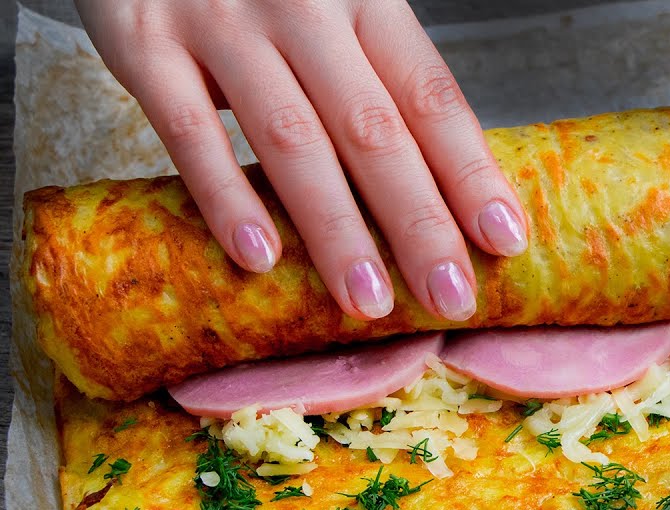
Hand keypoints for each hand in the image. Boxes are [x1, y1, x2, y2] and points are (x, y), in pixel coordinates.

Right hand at [75, 0, 528, 320]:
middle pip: (374, 129)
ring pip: (293, 138)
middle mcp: (304, 7)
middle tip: (451, 297)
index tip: (505, 240)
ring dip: (336, 229)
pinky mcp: (145, 42)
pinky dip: (225, 195)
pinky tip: (260, 256)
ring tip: (368, 301)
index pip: (429, 95)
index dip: (470, 171)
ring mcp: (223, 23)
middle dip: (419, 223)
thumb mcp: (333, 4)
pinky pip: (190, 129)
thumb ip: (376, 73)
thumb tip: (444, 185)